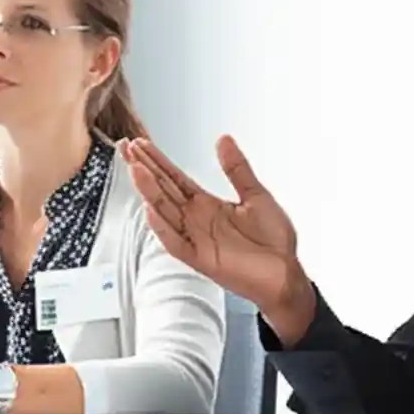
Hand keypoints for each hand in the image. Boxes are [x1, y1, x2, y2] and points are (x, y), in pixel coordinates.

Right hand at [117, 135, 315, 343]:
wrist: (286, 274)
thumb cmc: (273, 241)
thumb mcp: (256, 195)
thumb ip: (237, 169)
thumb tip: (224, 140)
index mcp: (207, 204)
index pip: (174, 178)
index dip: (157, 161)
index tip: (140, 144)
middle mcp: (196, 219)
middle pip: (163, 190)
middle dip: (145, 169)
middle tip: (127, 148)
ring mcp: (195, 238)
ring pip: (165, 212)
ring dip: (149, 191)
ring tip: (136, 170)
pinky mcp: (201, 259)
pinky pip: (176, 243)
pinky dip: (163, 228)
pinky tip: (151, 210)